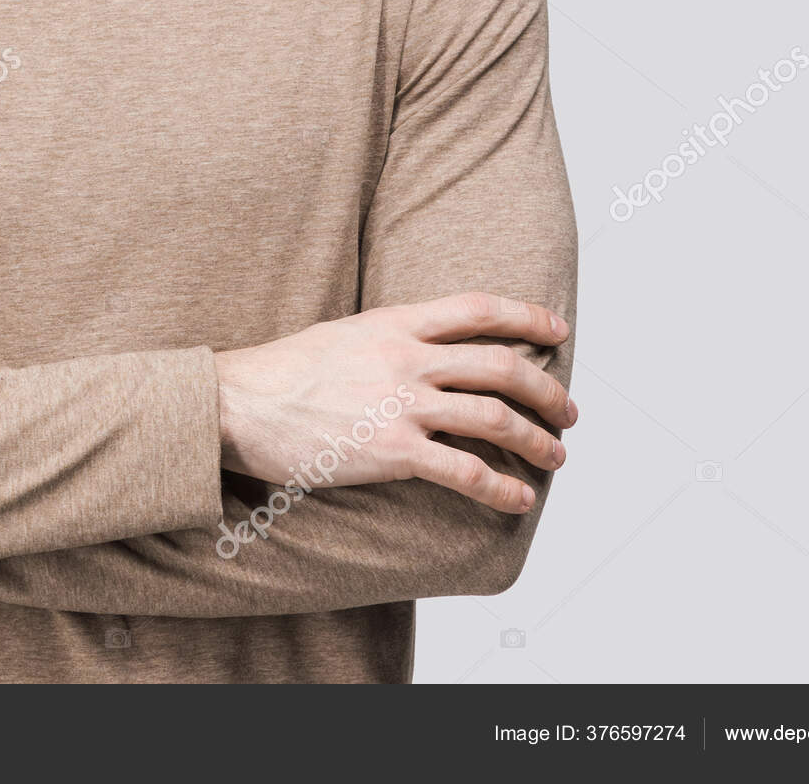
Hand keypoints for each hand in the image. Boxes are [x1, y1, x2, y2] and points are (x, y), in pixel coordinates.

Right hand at [215, 292, 575, 513]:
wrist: (241, 403)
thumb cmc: (284, 371)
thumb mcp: (345, 332)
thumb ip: (390, 336)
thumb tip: (424, 347)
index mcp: (396, 322)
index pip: (477, 308)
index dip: (527, 317)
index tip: (557, 330)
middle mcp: (408, 358)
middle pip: (500, 365)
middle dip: (545, 389)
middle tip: (567, 410)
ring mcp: (402, 405)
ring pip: (493, 417)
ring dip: (536, 439)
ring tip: (556, 456)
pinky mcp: (392, 452)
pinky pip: (465, 471)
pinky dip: (501, 488)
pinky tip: (519, 499)